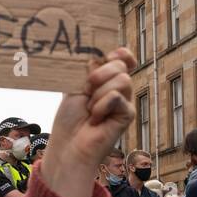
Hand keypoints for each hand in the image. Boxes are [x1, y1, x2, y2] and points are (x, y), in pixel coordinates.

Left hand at [40, 47, 136, 196]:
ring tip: (89, 109)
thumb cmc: (69, 119)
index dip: (120, 53)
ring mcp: (125, 101)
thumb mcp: (75, 86)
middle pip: (120, 65)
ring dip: (98, 93)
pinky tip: (95, 119)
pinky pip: (116, 96)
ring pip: (121, 79)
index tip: (109, 55)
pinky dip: (100, 106)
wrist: (68, 145)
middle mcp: (119, 89)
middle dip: (99, 74)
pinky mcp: (128, 114)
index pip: (122, 57)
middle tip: (86, 90)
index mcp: (106, 79)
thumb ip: (89, 69)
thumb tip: (103, 52)